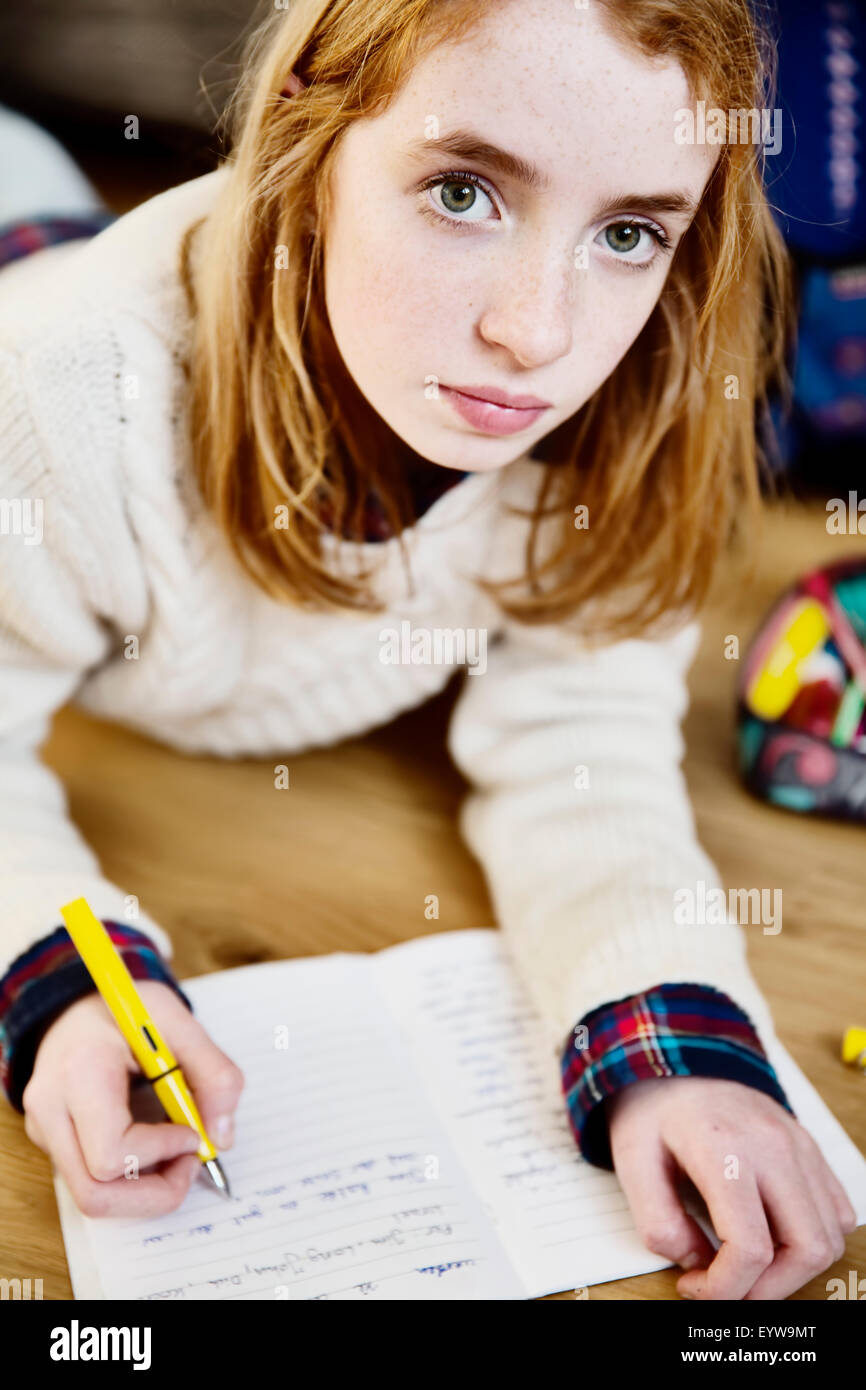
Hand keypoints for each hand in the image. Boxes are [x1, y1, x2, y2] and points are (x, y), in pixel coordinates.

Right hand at [21, 980, 244, 1218]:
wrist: (76, 1004)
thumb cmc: (123, 1009)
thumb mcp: (176, 1019)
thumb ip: (212, 1072)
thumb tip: (221, 1138)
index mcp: (79, 1073)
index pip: (111, 1152)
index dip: (162, 1150)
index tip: (192, 1130)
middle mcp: (50, 1110)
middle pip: (95, 1194)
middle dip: (156, 1192)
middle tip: (192, 1159)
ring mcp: (45, 1131)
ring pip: (92, 1197)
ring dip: (146, 1190)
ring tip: (178, 1151)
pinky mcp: (52, 1143)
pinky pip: (92, 1181)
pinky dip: (132, 1178)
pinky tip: (155, 1143)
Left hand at [605, 1075, 856, 1299]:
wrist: (675, 1052)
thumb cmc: (653, 1106)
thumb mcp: (630, 1160)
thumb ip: (656, 1221)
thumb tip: (694, 1262)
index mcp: (725, 1150)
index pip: (749, 1247)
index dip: (723, 1289)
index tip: (694, 1288)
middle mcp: (774, 1147)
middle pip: (807, 1249)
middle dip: (769, 1289)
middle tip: (730, 1288)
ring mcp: (798, 1145)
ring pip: (829, 1235)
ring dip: (794, 1268)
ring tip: (749, 1266)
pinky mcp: (808, 1148)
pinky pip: (836, 1209)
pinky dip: (814, 1237)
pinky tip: (774, 1236)